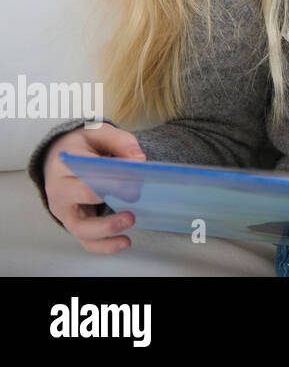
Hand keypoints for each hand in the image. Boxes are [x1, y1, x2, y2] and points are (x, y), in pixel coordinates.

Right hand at [43, 123, 146, 253]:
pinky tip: (126, 241)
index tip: (135, 176)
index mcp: (63, 164)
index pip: (86, 171)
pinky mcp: (74, 224)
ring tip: (131, 220)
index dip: (110, 175)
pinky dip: (105, 246)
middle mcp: (59, 191)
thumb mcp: (99, 132)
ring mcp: (65, 211)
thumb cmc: (83, 146)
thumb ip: (121, 142)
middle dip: (109, 196)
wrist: (60, 159)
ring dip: (107, 229)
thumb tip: (139, 160)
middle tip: (135, 196)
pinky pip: (87, 241)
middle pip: (80, 199)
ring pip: (82, 228)